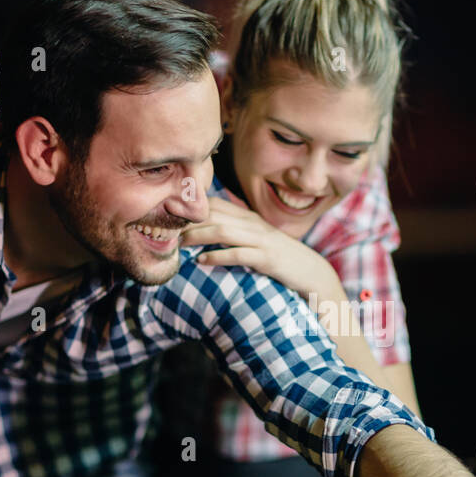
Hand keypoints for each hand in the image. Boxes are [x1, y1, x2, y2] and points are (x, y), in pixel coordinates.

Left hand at [183, 198, 334, 297]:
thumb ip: (234, 233)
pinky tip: (202, 262)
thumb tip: (206, 233)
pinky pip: (238, 254)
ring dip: (197, 236)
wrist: (310, 272)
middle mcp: (253, 224)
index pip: (214, 205)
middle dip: (188, 221)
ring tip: (179, 245)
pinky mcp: (267, 258)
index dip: (190, 208)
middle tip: (165, 230)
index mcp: (248, 218)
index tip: (168, 216)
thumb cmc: (279, 258)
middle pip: (214, 215)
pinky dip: (217, 256)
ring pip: (223, 231)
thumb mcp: (256, 240)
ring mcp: (261, 240)